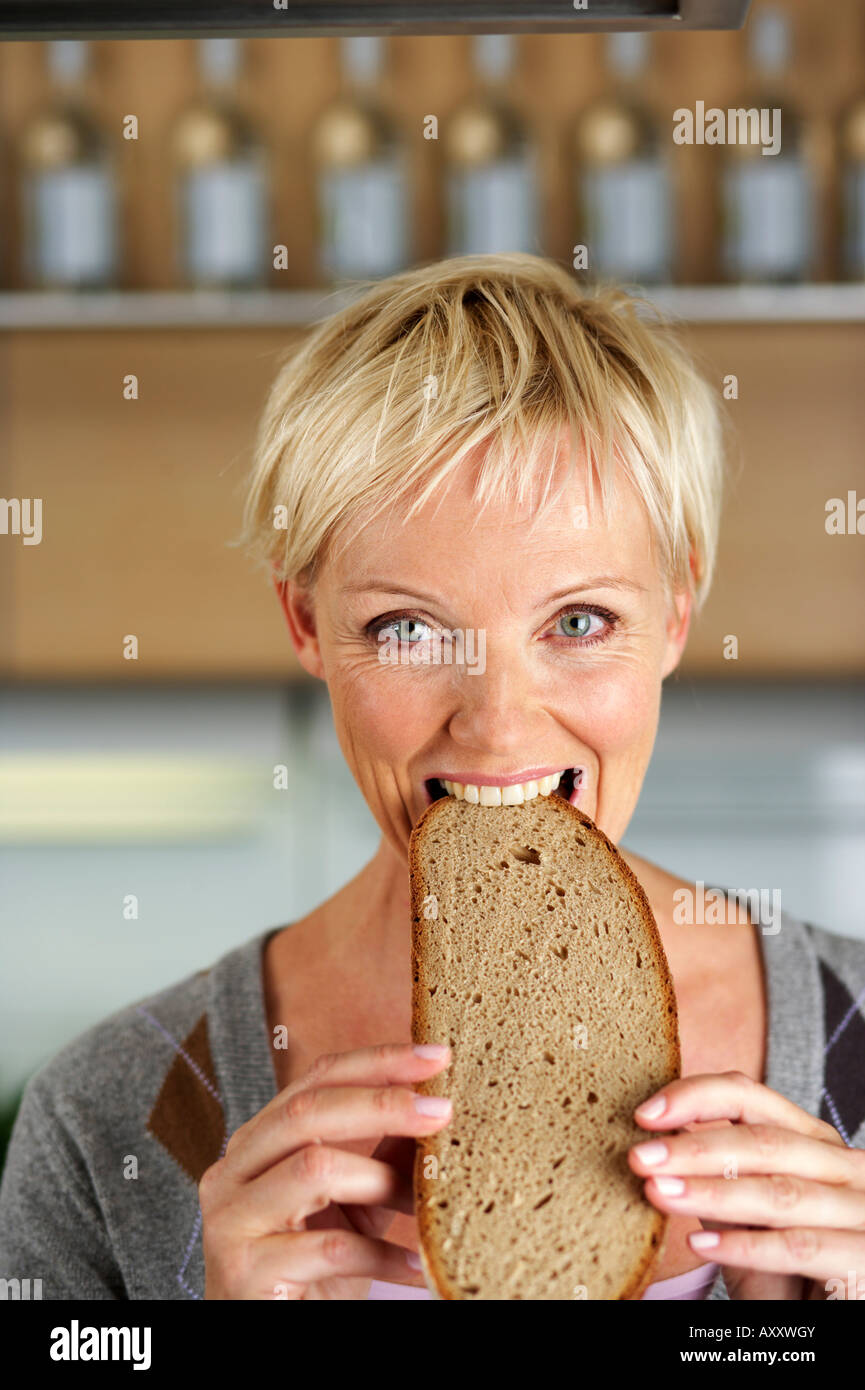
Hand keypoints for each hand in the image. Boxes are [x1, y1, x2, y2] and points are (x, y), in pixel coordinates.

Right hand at [199, 1042, 450, 1298]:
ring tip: (423, 1204)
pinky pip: (327, 1249)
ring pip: (313, 1169)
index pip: (316, 1078)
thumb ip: (381, 1155)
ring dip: (380, 1181)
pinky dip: (381, 1255)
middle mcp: (234, 1170)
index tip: (436, 1056)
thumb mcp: (352, 1202)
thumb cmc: (309, 1265)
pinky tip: (414, 1265)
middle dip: (382, 1103)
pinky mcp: (244, 1269)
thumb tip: (434, 1106)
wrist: (264, 1332)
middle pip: (307, 1112)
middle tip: (442, 1109)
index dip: (377, 1061)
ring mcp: (232, 1219)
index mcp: (259, 1140)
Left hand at [628, 1070, 864, 1299]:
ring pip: (779, 1193)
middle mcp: (846, 1167)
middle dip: (695, 1149)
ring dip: (712, 1192)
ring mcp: (863, 1211)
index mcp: (813, 1140)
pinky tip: (701, 1246)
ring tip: (660, 1193)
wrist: (822, 1319)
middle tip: (641, 1158)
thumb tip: (654, 1135)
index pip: (751, 1097)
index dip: (696, 1098)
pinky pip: (800, 1247)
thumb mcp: (743, 1213)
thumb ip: (714, 1172)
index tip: (644, 1115)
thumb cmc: (782, 1269)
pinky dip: (747, 1245)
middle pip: (764, 1143)